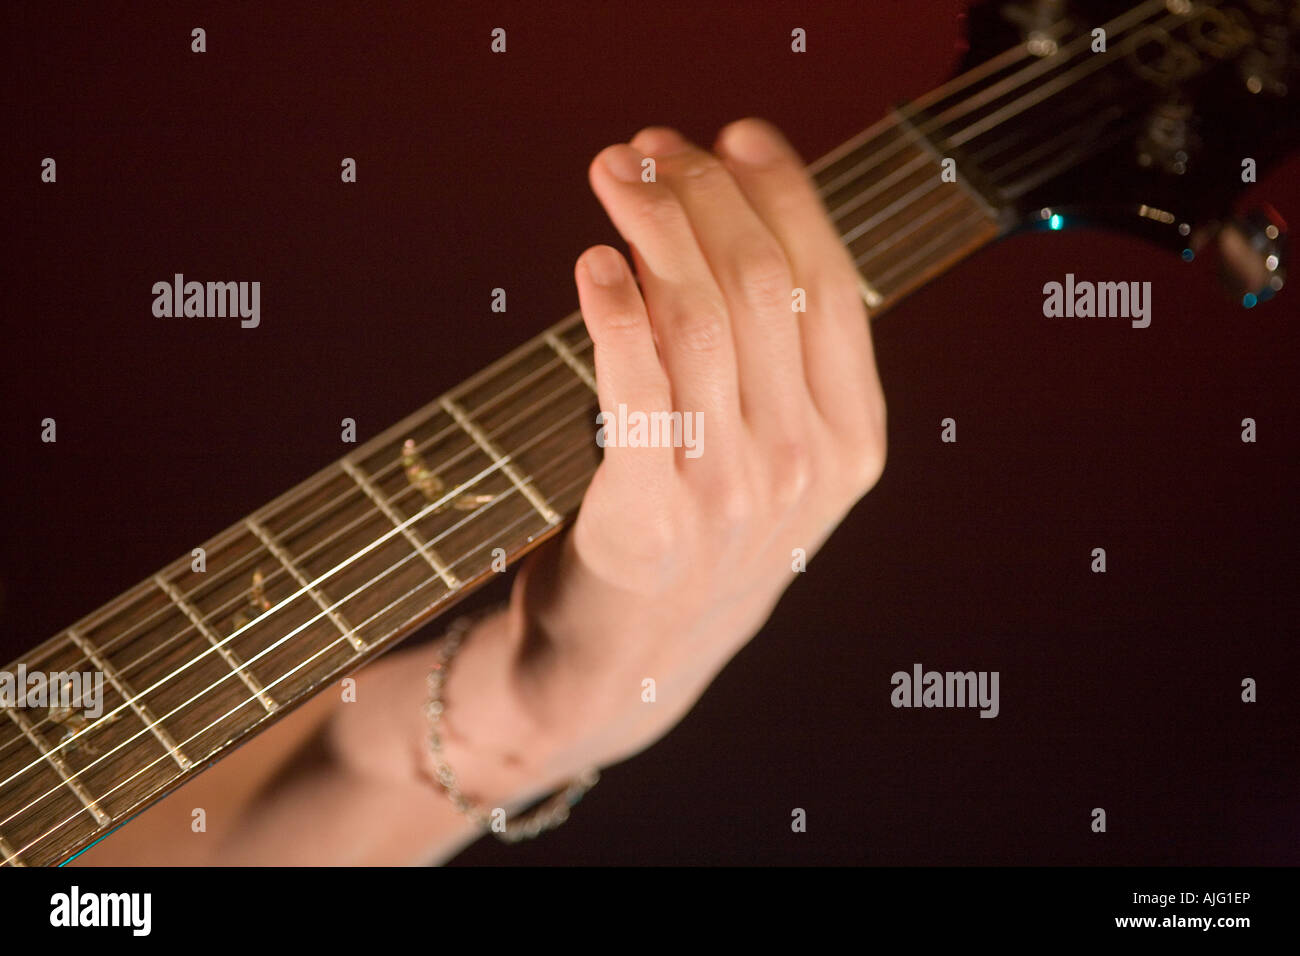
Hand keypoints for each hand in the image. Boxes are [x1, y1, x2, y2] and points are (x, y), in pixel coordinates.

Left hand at [439, 119, 886, 806]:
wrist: (625, 666)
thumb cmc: (694, 544)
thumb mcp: (772, 462)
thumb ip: (777, 364)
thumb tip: (738, 229)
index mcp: (852, 443)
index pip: (831, 285)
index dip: (786, 194)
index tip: (740, 135)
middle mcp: (803, 466)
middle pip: (761, 283)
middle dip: (704, 190)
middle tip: (651, 146)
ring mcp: (730, 495)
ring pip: (698, 314)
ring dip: (653, 222)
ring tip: (615, 171)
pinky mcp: (645, 518)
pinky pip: (635, 385)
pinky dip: (613, 311)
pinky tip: (593, 266)